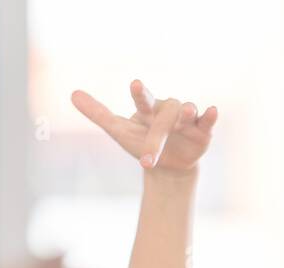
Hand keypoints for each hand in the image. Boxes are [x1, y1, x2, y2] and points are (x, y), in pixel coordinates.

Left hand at [71, 79, 216, 173]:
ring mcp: (187, 120)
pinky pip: (208, 120)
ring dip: (189, 111)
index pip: (143, 100)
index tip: (135, 84)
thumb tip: (72, 94)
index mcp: (148, 110)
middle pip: (164, 116)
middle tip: (146, 158)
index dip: (140, 93)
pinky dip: (211, 115)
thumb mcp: (118, 131)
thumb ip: (98, 112)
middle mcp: (168, 111)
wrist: (166, 167)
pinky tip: (212, 110)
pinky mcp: (203, 131)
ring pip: (188, 111)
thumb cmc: (141, 144)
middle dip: (157, 134)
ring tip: (189, 113)